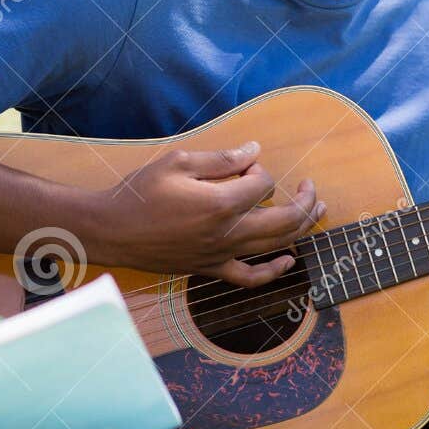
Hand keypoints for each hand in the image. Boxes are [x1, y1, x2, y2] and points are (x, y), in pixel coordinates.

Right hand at [92, 141, 323, 286]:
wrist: (112, 230)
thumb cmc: (141, 193)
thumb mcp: (179, 162)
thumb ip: (221, 159)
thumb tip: (254, 151)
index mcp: (220, 203)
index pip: (262, 184)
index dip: (258, 170)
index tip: (243, 164)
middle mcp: (227, 233)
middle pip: (284, 219)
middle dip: (304, 200)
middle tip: (311, 187)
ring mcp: (220, 254)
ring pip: (274, 246)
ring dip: (301, 229)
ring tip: (315, 212)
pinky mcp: (210, 268)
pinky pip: (249, 277)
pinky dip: (272, 272)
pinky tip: (287, 262)